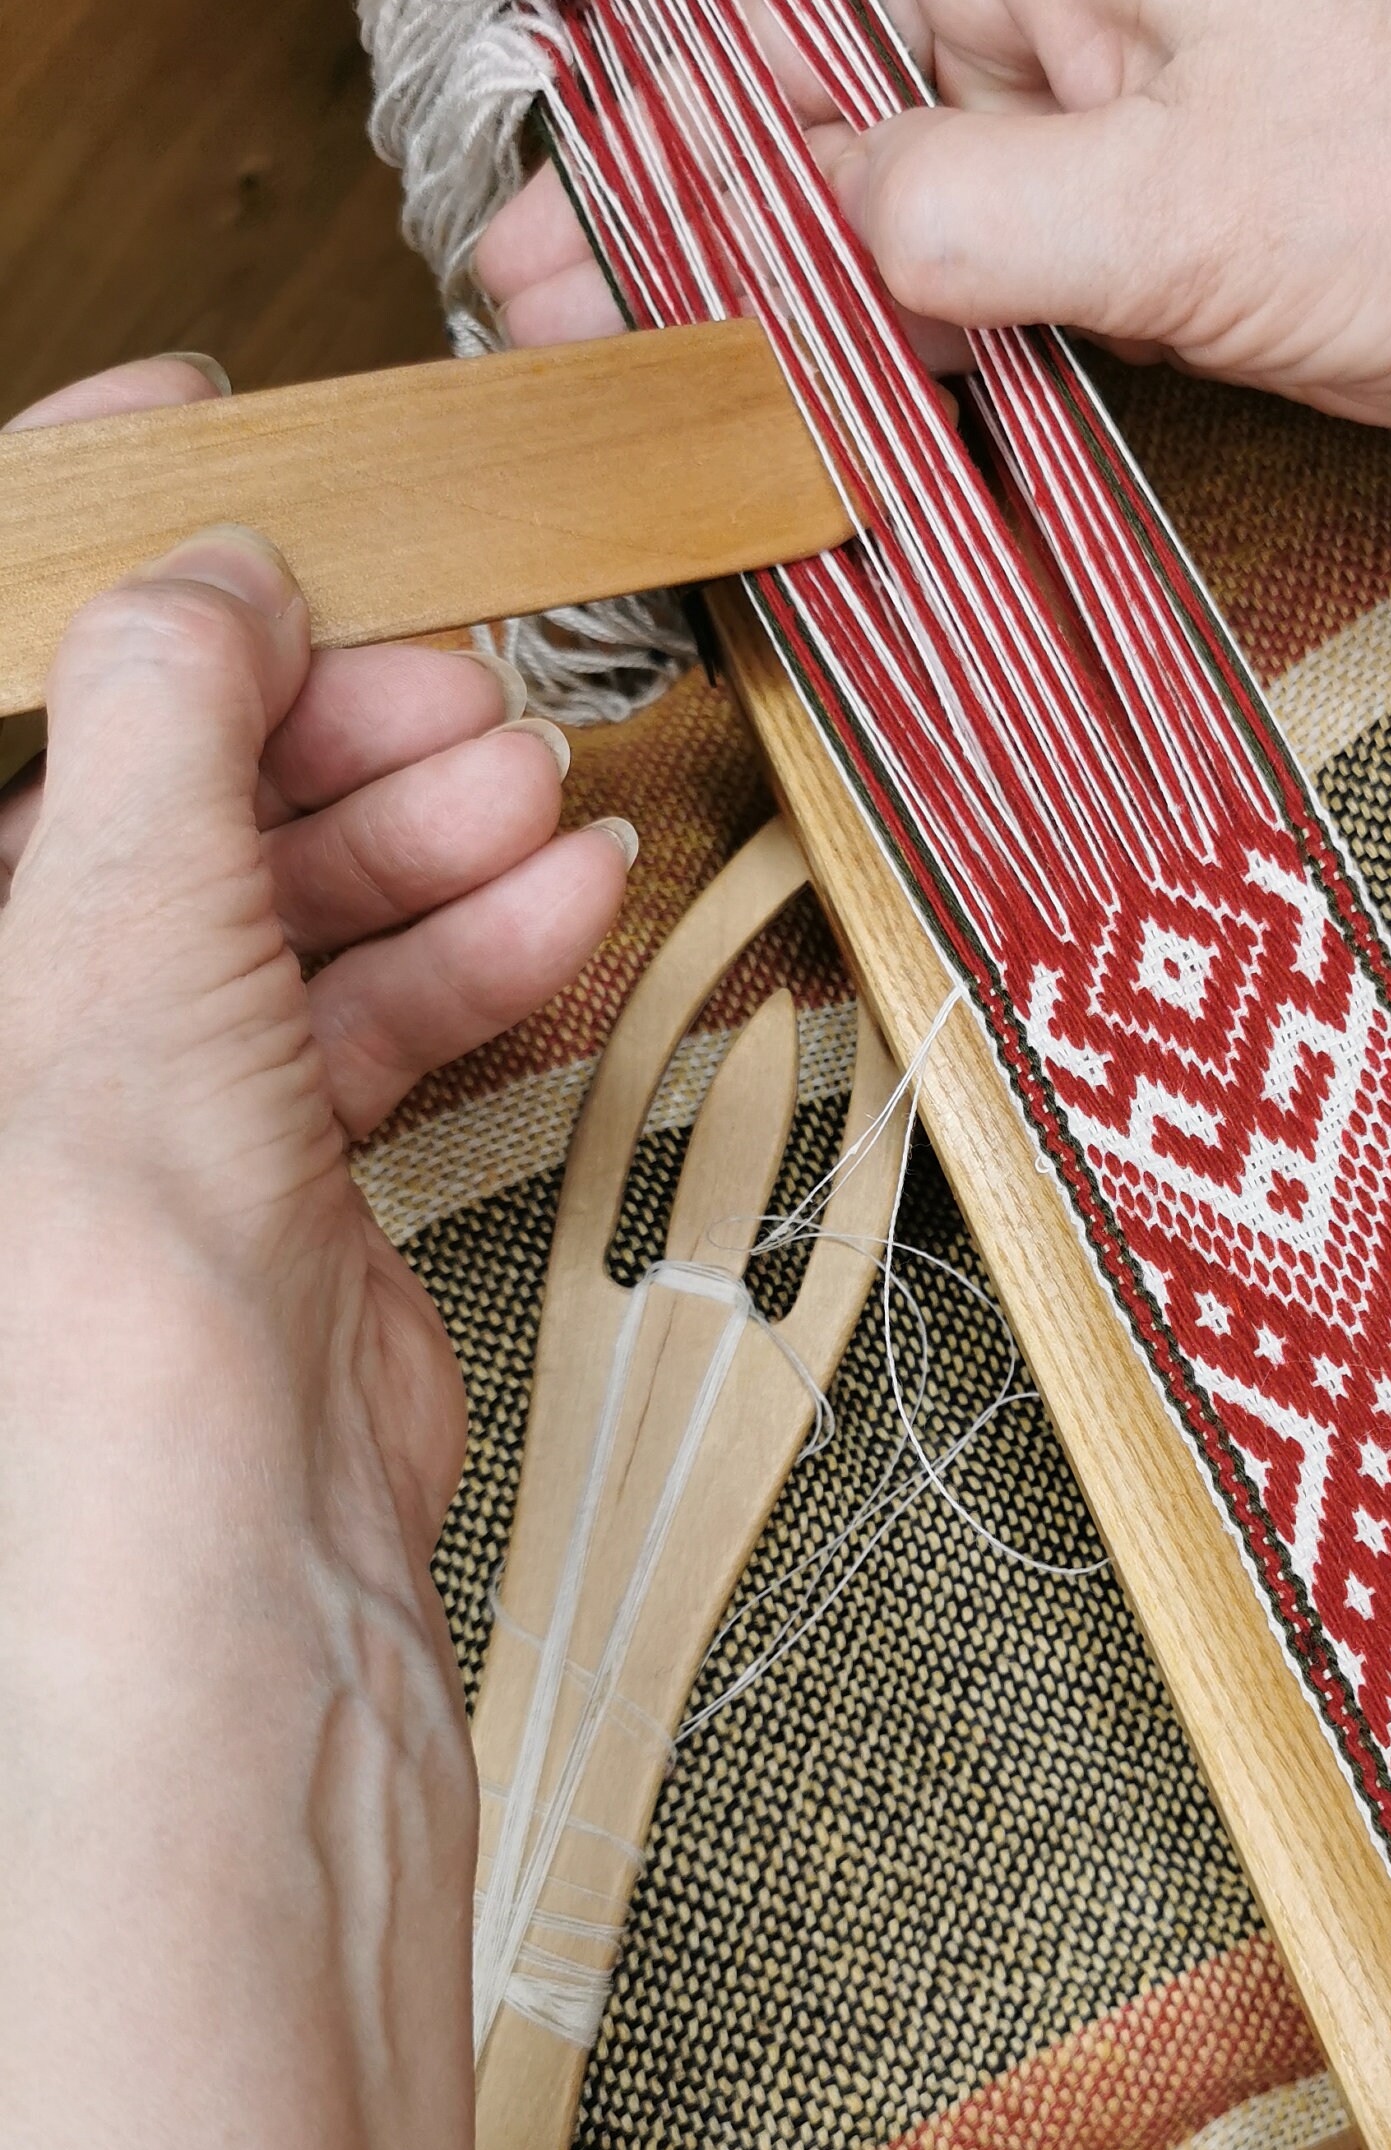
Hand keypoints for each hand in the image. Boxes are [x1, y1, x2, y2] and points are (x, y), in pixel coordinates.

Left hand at [0, 355, 628, 2149]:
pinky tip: (560, 912)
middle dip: (299, 708)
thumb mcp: (110, 979)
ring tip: (537, 785)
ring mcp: (112, 1145)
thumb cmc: (94, 1391)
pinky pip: (361, 1041)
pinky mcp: (263, 1225)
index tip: (212, 430)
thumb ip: (165, 751)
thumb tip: (204, 578)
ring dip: (411, 835)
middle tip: (444, 653)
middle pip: (126, 793)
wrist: (229, 1719)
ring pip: (261, 917)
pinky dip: (461, 969)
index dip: (72, 541)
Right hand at [479, 0, 1390, 461]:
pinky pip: (965, 268)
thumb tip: (752, 242)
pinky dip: (895, 346)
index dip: (632, 24)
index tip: (550, 164)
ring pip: (867, 177)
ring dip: (772, 290)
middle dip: (677, 193)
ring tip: (644, 396)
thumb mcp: (1161, 201)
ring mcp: (1086, 96)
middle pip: (786, 53)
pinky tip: (810, 426)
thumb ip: (928, 212)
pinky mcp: (1137, 218)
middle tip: (557, 328)